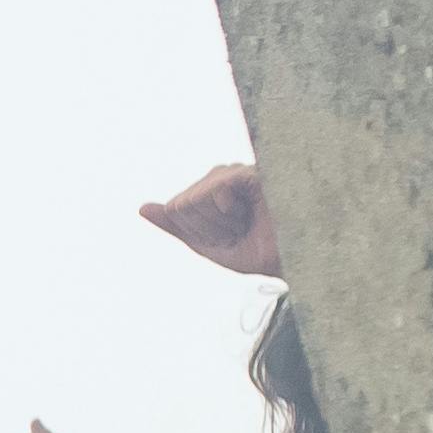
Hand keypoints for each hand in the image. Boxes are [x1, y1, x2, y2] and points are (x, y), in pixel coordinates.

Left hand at [139, 160, 278, 277]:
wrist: (289, 260)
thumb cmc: (256, 252)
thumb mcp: (208, 244)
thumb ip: (176, 226)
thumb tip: (143, 208)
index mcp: (211, 190)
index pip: (175, 208)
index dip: (198, 232)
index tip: (226, 237)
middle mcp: (224, 175)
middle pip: (180, 204)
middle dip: (207, 229)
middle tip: (238, 231)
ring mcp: (237, 172)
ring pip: (193, 199)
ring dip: (219, 224)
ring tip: (247, 223)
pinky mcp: (251, 172)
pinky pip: (215, 189)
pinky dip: (227, 212)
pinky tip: (249, 211)